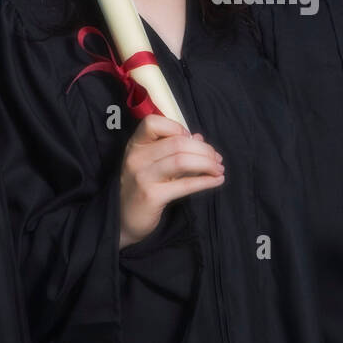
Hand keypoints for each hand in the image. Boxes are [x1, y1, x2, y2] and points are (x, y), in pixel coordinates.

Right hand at [119, 115, 223, 248]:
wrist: (124, 220)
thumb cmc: (141, 188)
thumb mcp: (153, 165)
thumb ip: (175, 150)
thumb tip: (200, 138)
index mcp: (136, 145)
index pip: (153, 123)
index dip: (178, 128)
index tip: (193, 140)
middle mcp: (136, 158)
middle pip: (177, 143)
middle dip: (204, 150)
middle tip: (216, 159)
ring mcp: (143, 177)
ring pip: (182, 160)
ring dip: (207, 164)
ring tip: (219, 169)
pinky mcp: (152, 196)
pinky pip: (185, 185)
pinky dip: (206, 181)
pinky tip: (217, 180)